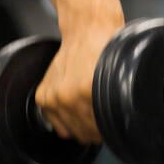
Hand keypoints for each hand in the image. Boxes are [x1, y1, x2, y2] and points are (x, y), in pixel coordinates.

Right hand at [34, 18, 124, 143]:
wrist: (86, 29)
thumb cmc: (106, 48)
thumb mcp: (119, 76)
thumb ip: (117, 101)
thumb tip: (120, 123)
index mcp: (88, 91)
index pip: (101, 130)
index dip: (111, 130)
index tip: (115, 126)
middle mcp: (67, 96)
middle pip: (86, 134)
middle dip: (97, 130)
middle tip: (105, 120)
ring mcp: (53, 97)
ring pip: (71, 132)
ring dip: (82, 128)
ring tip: (92, 114)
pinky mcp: (43, 97)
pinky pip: (56, 124)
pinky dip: (66, 122)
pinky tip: (77, 111)